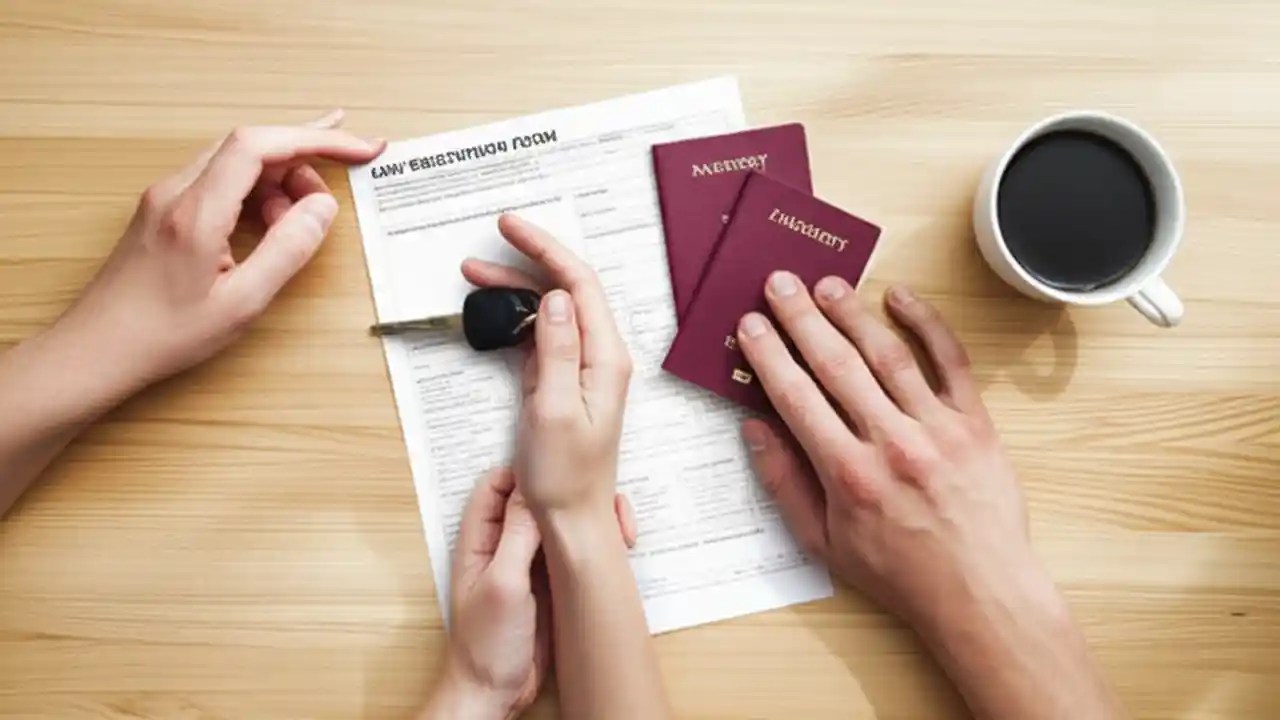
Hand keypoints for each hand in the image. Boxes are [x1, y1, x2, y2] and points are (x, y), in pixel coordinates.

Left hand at [56, 110, 384, 396]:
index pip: (260, 145)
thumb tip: (322, 207)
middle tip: (331, 198)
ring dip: (280, 179)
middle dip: (303, 158)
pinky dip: (257, 190)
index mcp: (195, 211)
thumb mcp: (243, 302)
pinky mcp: (165, 208)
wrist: (97, 350)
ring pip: (236, 161)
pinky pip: (221, 179)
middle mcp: (176, 191)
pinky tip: (271, 220)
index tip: (359, 147)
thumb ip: (289, 248)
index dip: (316, 138)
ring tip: (300, 219)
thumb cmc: (163, 334)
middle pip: (251, 144)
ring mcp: (166, 196)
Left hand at [428, 468, 636, 719]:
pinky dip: (597, 541)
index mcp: (480, 538)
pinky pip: (575, 549)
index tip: (559, 468)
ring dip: (589, 516)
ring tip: (619, 525)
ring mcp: (531, 561)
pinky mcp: (554, 580)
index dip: (525, 469)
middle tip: (601, 496)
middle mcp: (505, 543)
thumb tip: (534, 489)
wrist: (496, 692)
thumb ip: (516, 535)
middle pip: (537, 497)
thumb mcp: (502, 584)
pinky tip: (618, 545)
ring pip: (562, 521)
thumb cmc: (486, 644)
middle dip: (569, 490)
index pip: (497, 483)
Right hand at [461, 214, 633, 520]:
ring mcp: (581, 366)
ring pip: (550, 311)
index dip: (546, 248)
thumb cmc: (565, 475)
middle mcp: (598, 355)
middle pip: (566, 290)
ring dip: (515, 290)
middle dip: (526, 262)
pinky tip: (490, 312)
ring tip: (472, 275)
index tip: (510, 227)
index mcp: (605, 357)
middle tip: (483, 247)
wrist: (571, 517)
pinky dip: (515, 319)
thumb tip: (554, 299)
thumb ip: (556, 350)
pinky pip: (541, 336)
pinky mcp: (562, 380)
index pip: (579, 284)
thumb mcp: (554, 410)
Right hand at [736, 275, 1119, 719]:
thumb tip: (756, 430)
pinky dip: (927, 324)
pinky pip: (950, 362)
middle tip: (779, 283)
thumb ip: (785, 483)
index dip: (769, 355)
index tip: (751, 324)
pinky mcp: (975, 423)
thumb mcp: (824, 543)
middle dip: (802, 318)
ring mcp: (937, 429)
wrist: (980, 593)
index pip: (796, 397)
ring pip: (888, 354)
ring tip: (827, 283)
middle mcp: (892, 443)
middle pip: (836, 364)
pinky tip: (901, 298)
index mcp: (848, 474)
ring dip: (853, 313)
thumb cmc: (901, 573)